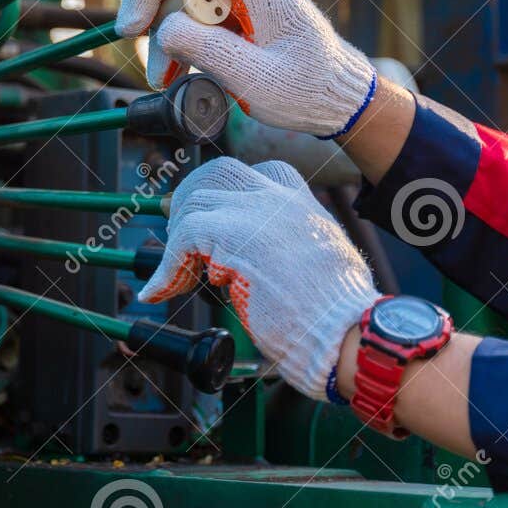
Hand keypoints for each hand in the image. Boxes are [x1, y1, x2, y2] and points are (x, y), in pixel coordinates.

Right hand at [116, 0, 375, 136]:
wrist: (337, 102)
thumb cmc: (309, 90)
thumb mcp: (258, 80)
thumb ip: (210, 52)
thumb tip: (164, 29)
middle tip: (129, 30)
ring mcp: (240, 3)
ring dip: (161, 33)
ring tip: (159, 77)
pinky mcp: (233, 21)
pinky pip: (193, 21)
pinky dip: (175, 44)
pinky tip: (169, 74)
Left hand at [142, 157, 377, 399]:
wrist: (345, 333)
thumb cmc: (336, 318)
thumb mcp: (321, 263)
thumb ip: (288, 247)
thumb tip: (252, 259)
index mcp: (303, 204)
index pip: (258, 174)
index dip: (225, 196)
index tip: (209, 221)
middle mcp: (281, 199)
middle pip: (220, 174)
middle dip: (192, 199)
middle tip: (179, 237)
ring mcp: (258, 213)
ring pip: (196, 204)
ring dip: (178, 240)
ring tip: (177, 274)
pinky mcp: (235, 236)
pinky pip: (183, 237)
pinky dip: (167, 267)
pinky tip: (162, 291)